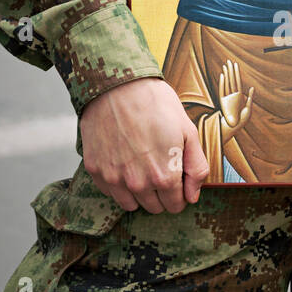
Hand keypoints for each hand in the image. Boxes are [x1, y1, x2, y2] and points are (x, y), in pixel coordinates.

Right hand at [79, 76, 208, 213]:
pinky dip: (118, 182)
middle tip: (159, 166)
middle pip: (154, 207)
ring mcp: (114, 178)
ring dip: (139, 192)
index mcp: (165, 175)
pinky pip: (110, 191)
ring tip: (141, 165)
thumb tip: (193, 195)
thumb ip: (196, 168)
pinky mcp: (95, 170)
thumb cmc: (155, 103)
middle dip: (161, 193)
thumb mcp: (188, 131)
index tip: (177, 177)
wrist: (117, 84)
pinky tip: (123, 160)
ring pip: (131, 204)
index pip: (175, 205)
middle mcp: (138, 183)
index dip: (180, 193)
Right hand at [217, 59, 254, 138]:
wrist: (234, 127)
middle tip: (229, 61)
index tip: (235, 65)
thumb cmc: (242, 119)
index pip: (238, 82)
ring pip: (227, 83)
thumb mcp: (248, 109)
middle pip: (232, 80)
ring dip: (226, 74)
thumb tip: (252, 88)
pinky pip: (222, 90)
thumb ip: (250, 98)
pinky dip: (222, 83)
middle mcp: (232, 95)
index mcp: (239, 96)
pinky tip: (223, 75)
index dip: (237, 73)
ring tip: (225, 65)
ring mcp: (227, 97)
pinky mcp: (223, 101)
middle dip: (231, 70)